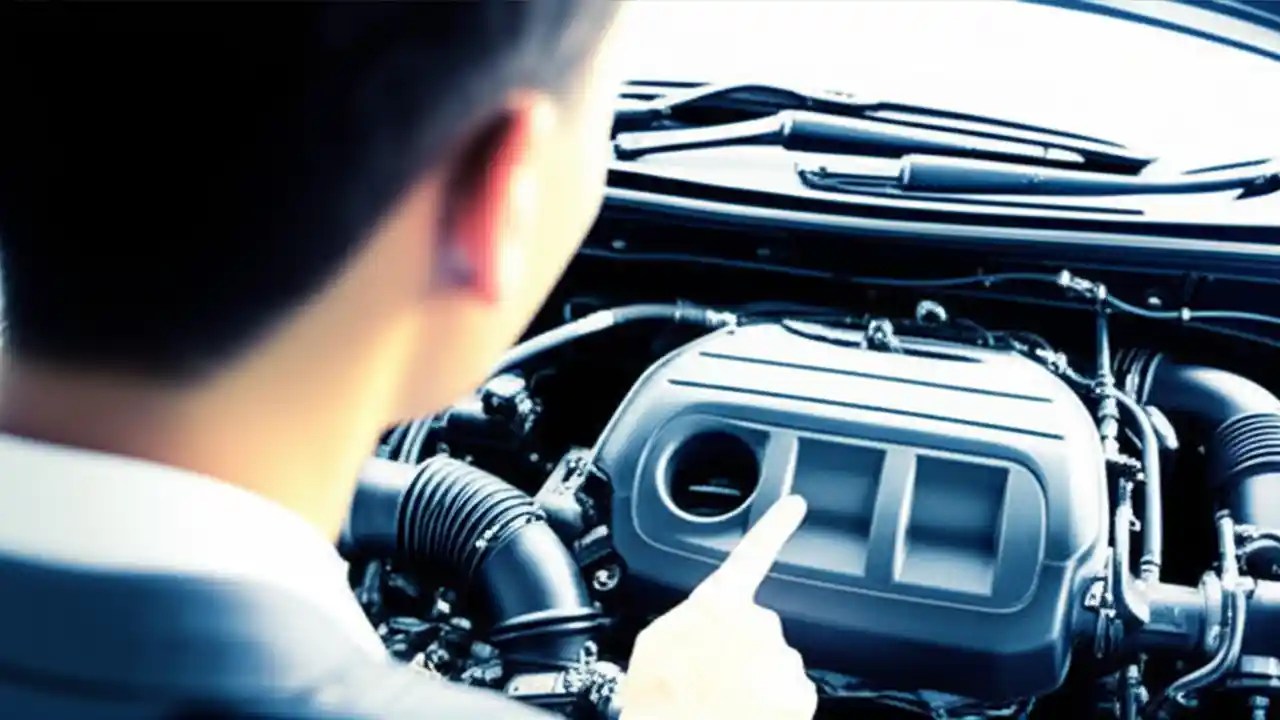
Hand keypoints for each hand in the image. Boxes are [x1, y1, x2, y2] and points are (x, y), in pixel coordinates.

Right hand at [618, 495, 816, 719]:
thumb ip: (691, 619)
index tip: (796, 503)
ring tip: (725, 704)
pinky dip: (774, 710)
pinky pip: (791, 698)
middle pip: (759, 632)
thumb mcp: (656, 644)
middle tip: (715, 682)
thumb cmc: (659, 700)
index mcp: (716, 604)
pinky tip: (747, 716)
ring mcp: (780, 658)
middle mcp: (756, 623)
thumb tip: (704, 622)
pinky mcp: (798, 694)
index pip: (751, 555)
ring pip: (775, 667)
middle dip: (744, 654)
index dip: (775, 527)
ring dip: (757, 684)